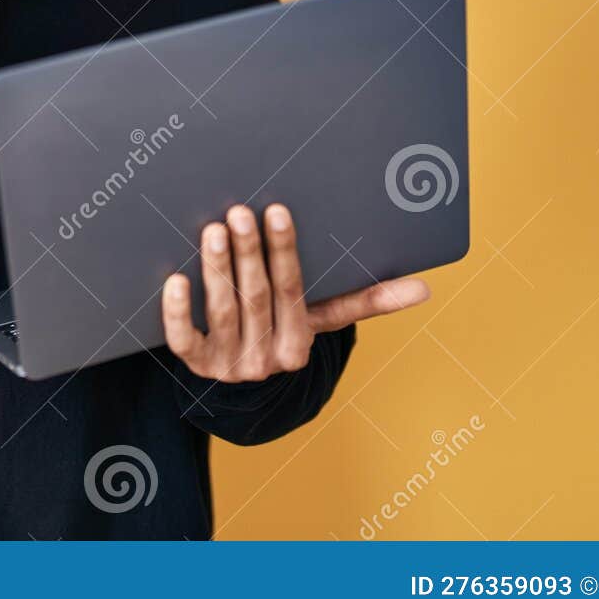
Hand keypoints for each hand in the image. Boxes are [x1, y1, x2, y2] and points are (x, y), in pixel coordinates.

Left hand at [161, 202, 431, 382]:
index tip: (279, 211)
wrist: (240, 387)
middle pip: (257, 298)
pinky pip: (183, 340)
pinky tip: (174, 278)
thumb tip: (425, 288)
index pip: (294, 292)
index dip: (285, 252)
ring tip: (212, 230)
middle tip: (239, 212)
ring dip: (216, 270)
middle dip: (249, 253)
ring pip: (222, 312)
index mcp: (299, 345)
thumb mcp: (323, 319)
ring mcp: (228, 364)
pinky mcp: (195, 365)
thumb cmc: (284, 329)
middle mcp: (265, 358)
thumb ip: (369, 301)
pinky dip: (177, 311)